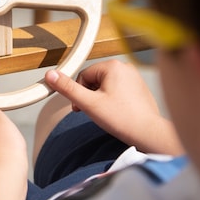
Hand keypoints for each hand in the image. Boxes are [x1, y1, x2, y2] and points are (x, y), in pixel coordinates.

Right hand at [45, 60, 182, 154]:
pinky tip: (118, 114)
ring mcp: (134, 77)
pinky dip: (113, 101)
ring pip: (106, 86)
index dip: (80, 94)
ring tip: (109, 114)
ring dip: (101, 99)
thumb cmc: (121, 119)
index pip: (83, 76)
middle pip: (94, 80)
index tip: (82, 108)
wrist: (149, 133)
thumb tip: (50, 75)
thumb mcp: (89, 104)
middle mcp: (125, 67)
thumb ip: (68, 88)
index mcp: (113, 66)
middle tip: (96, 112)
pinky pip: (118, 91)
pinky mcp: (139, 88)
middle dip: (91, 96)